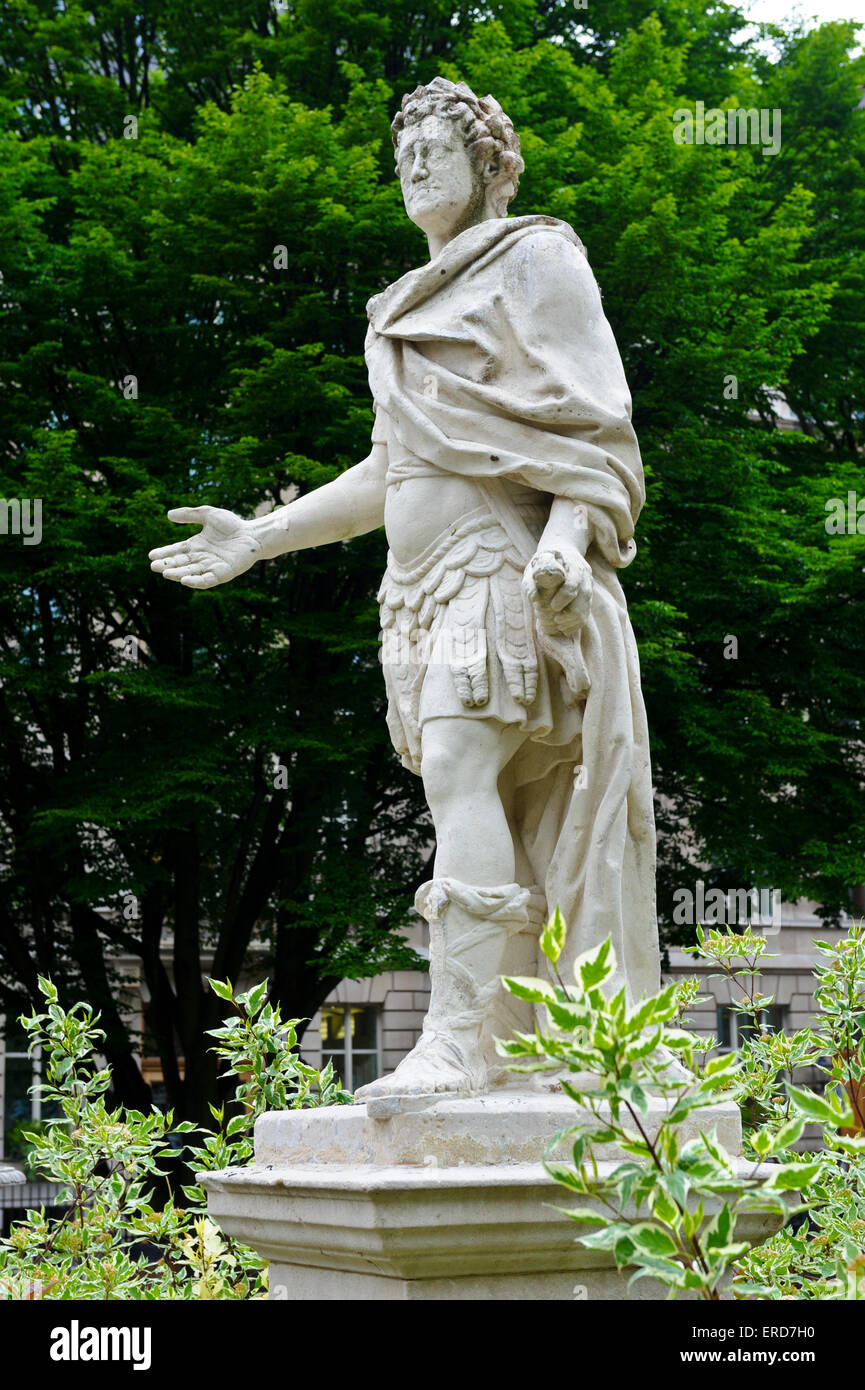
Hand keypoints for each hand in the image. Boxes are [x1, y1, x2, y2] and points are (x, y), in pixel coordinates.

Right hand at [148, 506, 262, 589]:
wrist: (253, 534)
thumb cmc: (232, 524)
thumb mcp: (208, 515)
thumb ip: (189, 515)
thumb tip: (168, 514)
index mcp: (196, 546)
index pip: (176, 551)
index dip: (164, 553)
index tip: (151, 555)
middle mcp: (202, 558)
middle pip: (181, 564)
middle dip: (167, 565)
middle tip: (153, 566)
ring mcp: (212, 566)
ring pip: (191, 573)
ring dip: (178, 574)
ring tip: (166, 573)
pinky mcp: (223, 573)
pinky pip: (207, 580)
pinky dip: (196, 581)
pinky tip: (185, 581)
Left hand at [523, 547, 591, 637]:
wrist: (563, 553)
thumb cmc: (545, 561)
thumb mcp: (536, 564)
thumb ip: (534, 578)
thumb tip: (535, 598)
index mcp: (573, 565)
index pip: (574, 581)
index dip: (565, 596)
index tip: (553, 606)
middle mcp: (584, 576)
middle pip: (584, 597)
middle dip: (570, 613)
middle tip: (555, 620)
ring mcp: (588, 587)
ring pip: (586, 608)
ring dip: (573, 620)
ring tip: (558, 624)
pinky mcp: (587, 597)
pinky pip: (586, 614)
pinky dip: (576, 624)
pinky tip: (564, 628)